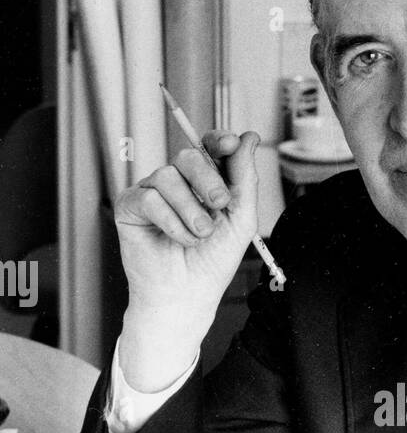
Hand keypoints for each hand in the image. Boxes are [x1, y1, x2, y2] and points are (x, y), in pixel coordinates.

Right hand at [115, 130, 260, 389]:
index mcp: (204, 182)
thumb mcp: (240, 218)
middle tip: (220, 204)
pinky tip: (178, 239)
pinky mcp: (130, 207)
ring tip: (199, 236)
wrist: (187, 295)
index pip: (208, 148)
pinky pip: (149, 197)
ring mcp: (152, 193)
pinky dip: (170, 221)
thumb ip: (245, 177)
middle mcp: (177, 183)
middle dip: (208, 178)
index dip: (217, 140)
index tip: (228, 144)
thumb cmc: (213, 262)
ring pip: (167, 175)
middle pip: (188, 155)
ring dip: (190, 209)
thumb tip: (249, 137)